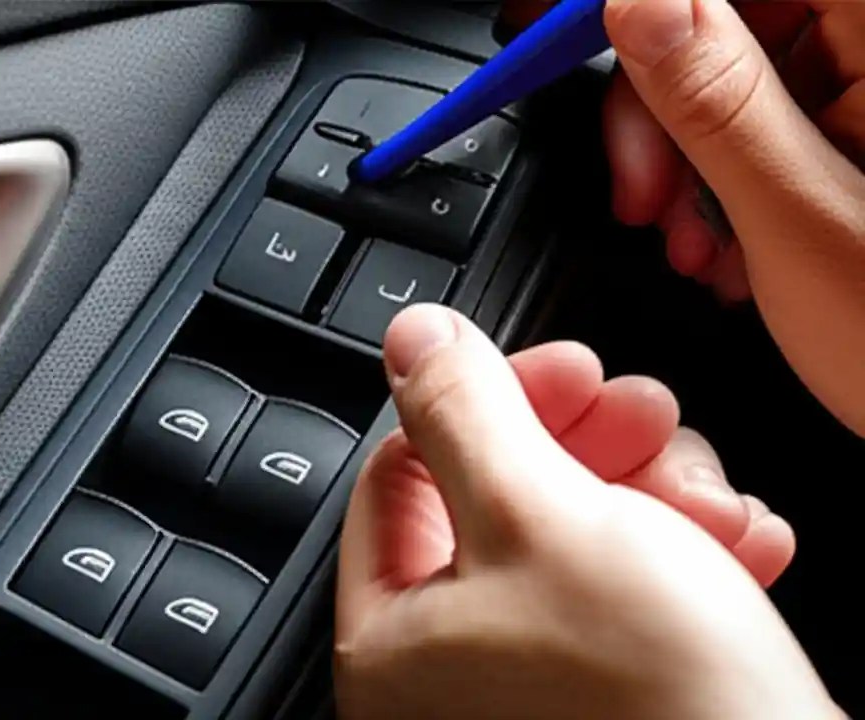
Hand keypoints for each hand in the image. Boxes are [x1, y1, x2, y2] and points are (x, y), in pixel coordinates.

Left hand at [335, 304, 839, 719]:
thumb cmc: (651, 702)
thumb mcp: (539, 516)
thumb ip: (464, 415)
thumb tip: (413, 340)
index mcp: (393, 639)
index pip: (408, 473)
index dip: (489, 402)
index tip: (564, 370)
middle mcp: (450, 674)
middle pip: (501, 500)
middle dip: (589, 444)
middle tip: (643, 415)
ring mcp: (534, 691)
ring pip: (581, 539)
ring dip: (654, 495)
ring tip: (707, 501)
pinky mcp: (614, 699)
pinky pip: (636, 598)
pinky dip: (689, 558)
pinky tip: (739, 545)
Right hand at [501, 0, 864, 436]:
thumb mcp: (800, 221)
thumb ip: (713, 99)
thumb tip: (640, 2)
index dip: (636, 2)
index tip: (555, 27)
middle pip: (730, 16)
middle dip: (658, 103)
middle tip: (641, 191)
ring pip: (738, 73)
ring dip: (685, 157)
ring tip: (695, 245)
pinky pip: (769, 119)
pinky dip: (723, 178)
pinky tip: (731, 244)